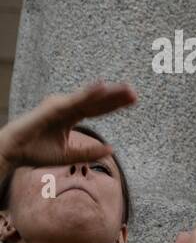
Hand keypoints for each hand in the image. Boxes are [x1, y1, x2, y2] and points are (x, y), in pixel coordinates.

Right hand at [0, 81, 136, 172]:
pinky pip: (74, 100)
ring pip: (89, 98)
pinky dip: (88, 94)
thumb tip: (112, 150)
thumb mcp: (69, 155)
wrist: (14, 152)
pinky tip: (102, 87)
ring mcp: (60, 105)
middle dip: (116, 96)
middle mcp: (67, 107)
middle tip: (135, 92)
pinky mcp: (53, 108)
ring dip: (108, 93)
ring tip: (126, 88)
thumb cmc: (36, 151)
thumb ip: (89, 152)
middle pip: (97, 101)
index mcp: (71, 115)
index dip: (115, 104)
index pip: (98, 108)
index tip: (134, 100)